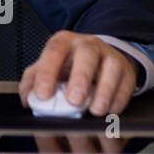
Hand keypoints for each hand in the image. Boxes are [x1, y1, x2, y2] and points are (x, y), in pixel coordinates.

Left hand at [18, 30, 136, 116]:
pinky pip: (126, 83)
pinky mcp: (126, 69)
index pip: (53, 52)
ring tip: (95, 110)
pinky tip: (110, 111)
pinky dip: (119, 99)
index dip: (47, 72)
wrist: (99, 57)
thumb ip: (33, 79)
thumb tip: (27, 98)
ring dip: (104, 91)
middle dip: (80, 78)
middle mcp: (87, 44)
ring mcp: (109, 55)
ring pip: (111, 67)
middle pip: (86, 54)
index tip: (43, 94)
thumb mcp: (49, 66)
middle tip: (74, 101)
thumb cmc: (69, 64)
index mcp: (63, 42)